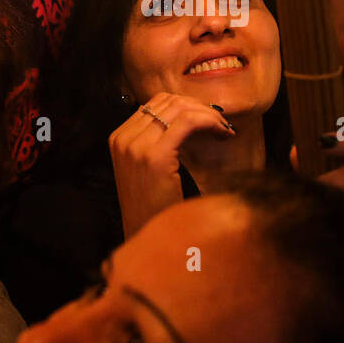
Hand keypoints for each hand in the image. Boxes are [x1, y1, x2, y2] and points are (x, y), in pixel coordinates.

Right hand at [109, 93, 235, 236]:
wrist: (147, 241)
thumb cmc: (154, 209)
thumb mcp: (147, 170)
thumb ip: (156, 141)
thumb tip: (189, 116)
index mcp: (119, 138)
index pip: (157, 102)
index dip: (188, 105)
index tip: (209, 119)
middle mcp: (123, 138)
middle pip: (169, 101)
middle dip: (200, 107)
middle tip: (221, 124)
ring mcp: (136, 147)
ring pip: (181, 108)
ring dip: (209, 115)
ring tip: (224, 130)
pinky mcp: (154, 157)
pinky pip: (188, 122)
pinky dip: (210, 122)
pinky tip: (223, 134)